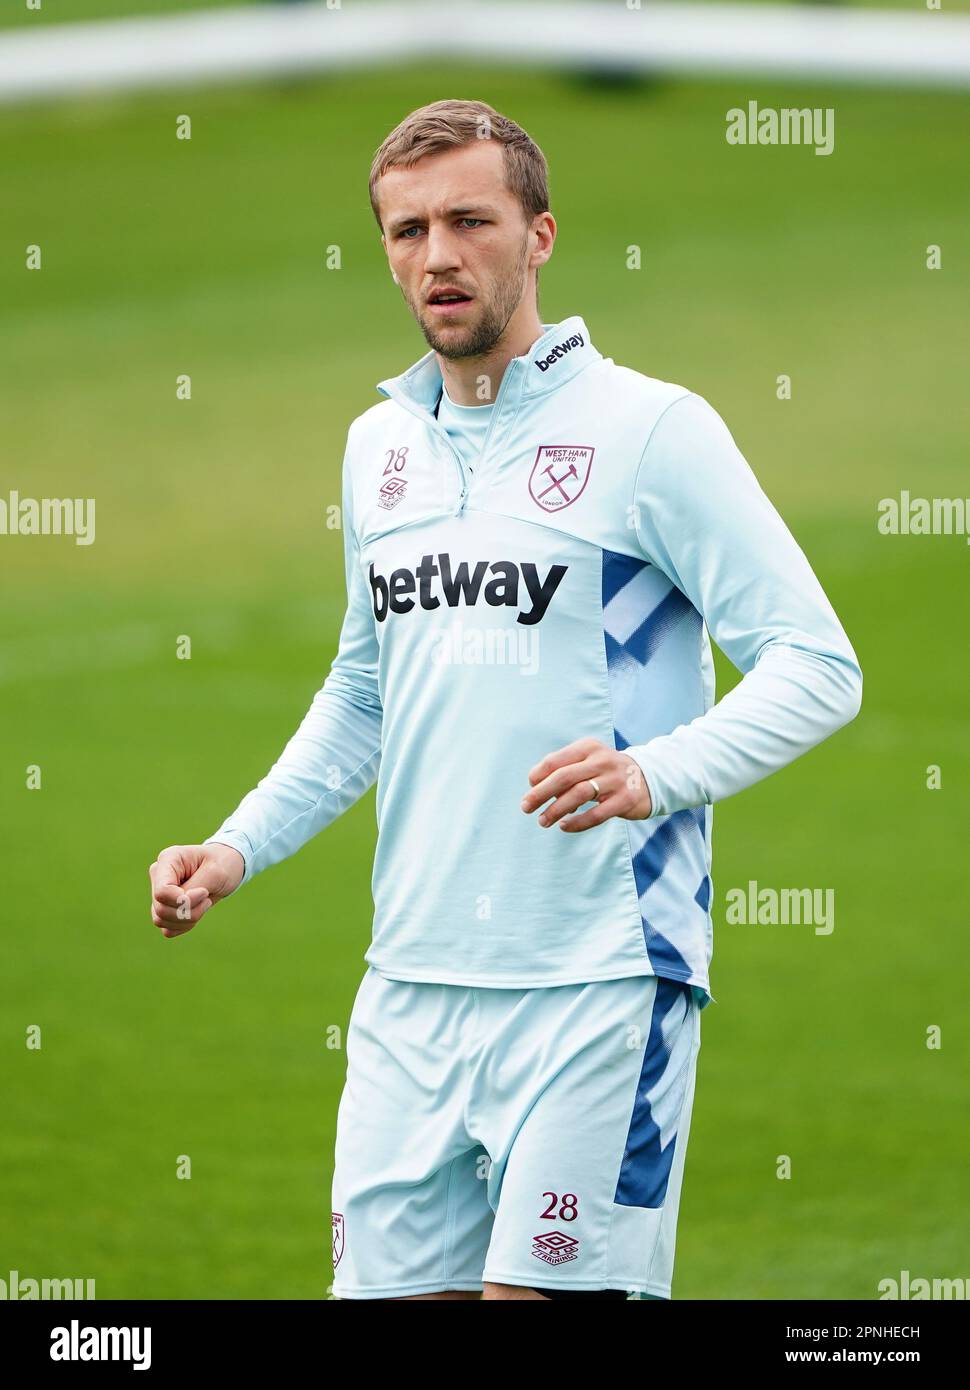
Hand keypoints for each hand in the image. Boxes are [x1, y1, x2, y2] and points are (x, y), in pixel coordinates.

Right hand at [148, 842, 244, 938]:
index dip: (182, 900)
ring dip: (188, 919)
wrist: (227, 867)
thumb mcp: (215, 872)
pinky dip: (184, 926)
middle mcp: (159, 876)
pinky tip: (198, 911)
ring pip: (160, 920)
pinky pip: (167, 928)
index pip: (161, 891)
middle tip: (207, 899)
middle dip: (188, 911)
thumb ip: (194, 888)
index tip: (204, 892)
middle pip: (160, 908)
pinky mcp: (164, 907)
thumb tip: (179, 905)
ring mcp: (160, 893)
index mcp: (168, 859)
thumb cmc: (222, 863)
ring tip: (204, 903)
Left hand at [521, 737, 651, 832]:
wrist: (649, 779)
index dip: (538, 775)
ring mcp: (615, 780)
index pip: (555, 760)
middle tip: (526, 807)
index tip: (530, 788)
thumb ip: (565, 772)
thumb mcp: (588, 763)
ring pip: (579, 794)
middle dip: (541, 793)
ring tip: (543, 821)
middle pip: (564, 777)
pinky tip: (564, 827)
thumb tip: (537, 790)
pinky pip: (597, 814)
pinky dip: (577, 822)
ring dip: (556, 809)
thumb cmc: (606, 773)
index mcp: (588, 747)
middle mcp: (602, 760)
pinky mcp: (625, 800)